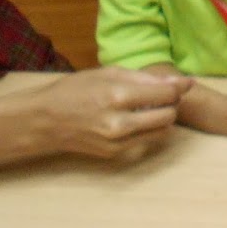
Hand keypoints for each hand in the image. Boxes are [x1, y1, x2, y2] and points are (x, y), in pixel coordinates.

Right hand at [24, 67, 186, 161]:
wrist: (45, 121)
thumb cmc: (75, 90)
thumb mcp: (107, 73)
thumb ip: (145, 78)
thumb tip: (180, 83)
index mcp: (117, 96)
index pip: (167, 95)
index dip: (177, 89)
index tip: (178, 84)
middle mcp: (120, 123)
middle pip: (169, 115)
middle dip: (172, 104)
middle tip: (162, 96)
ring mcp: (118, 142)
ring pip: (162, 131)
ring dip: (163, 118)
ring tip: (149, 107)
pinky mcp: (115, 154)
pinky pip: (146, 140)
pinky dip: (149, 129)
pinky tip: (136, 119)